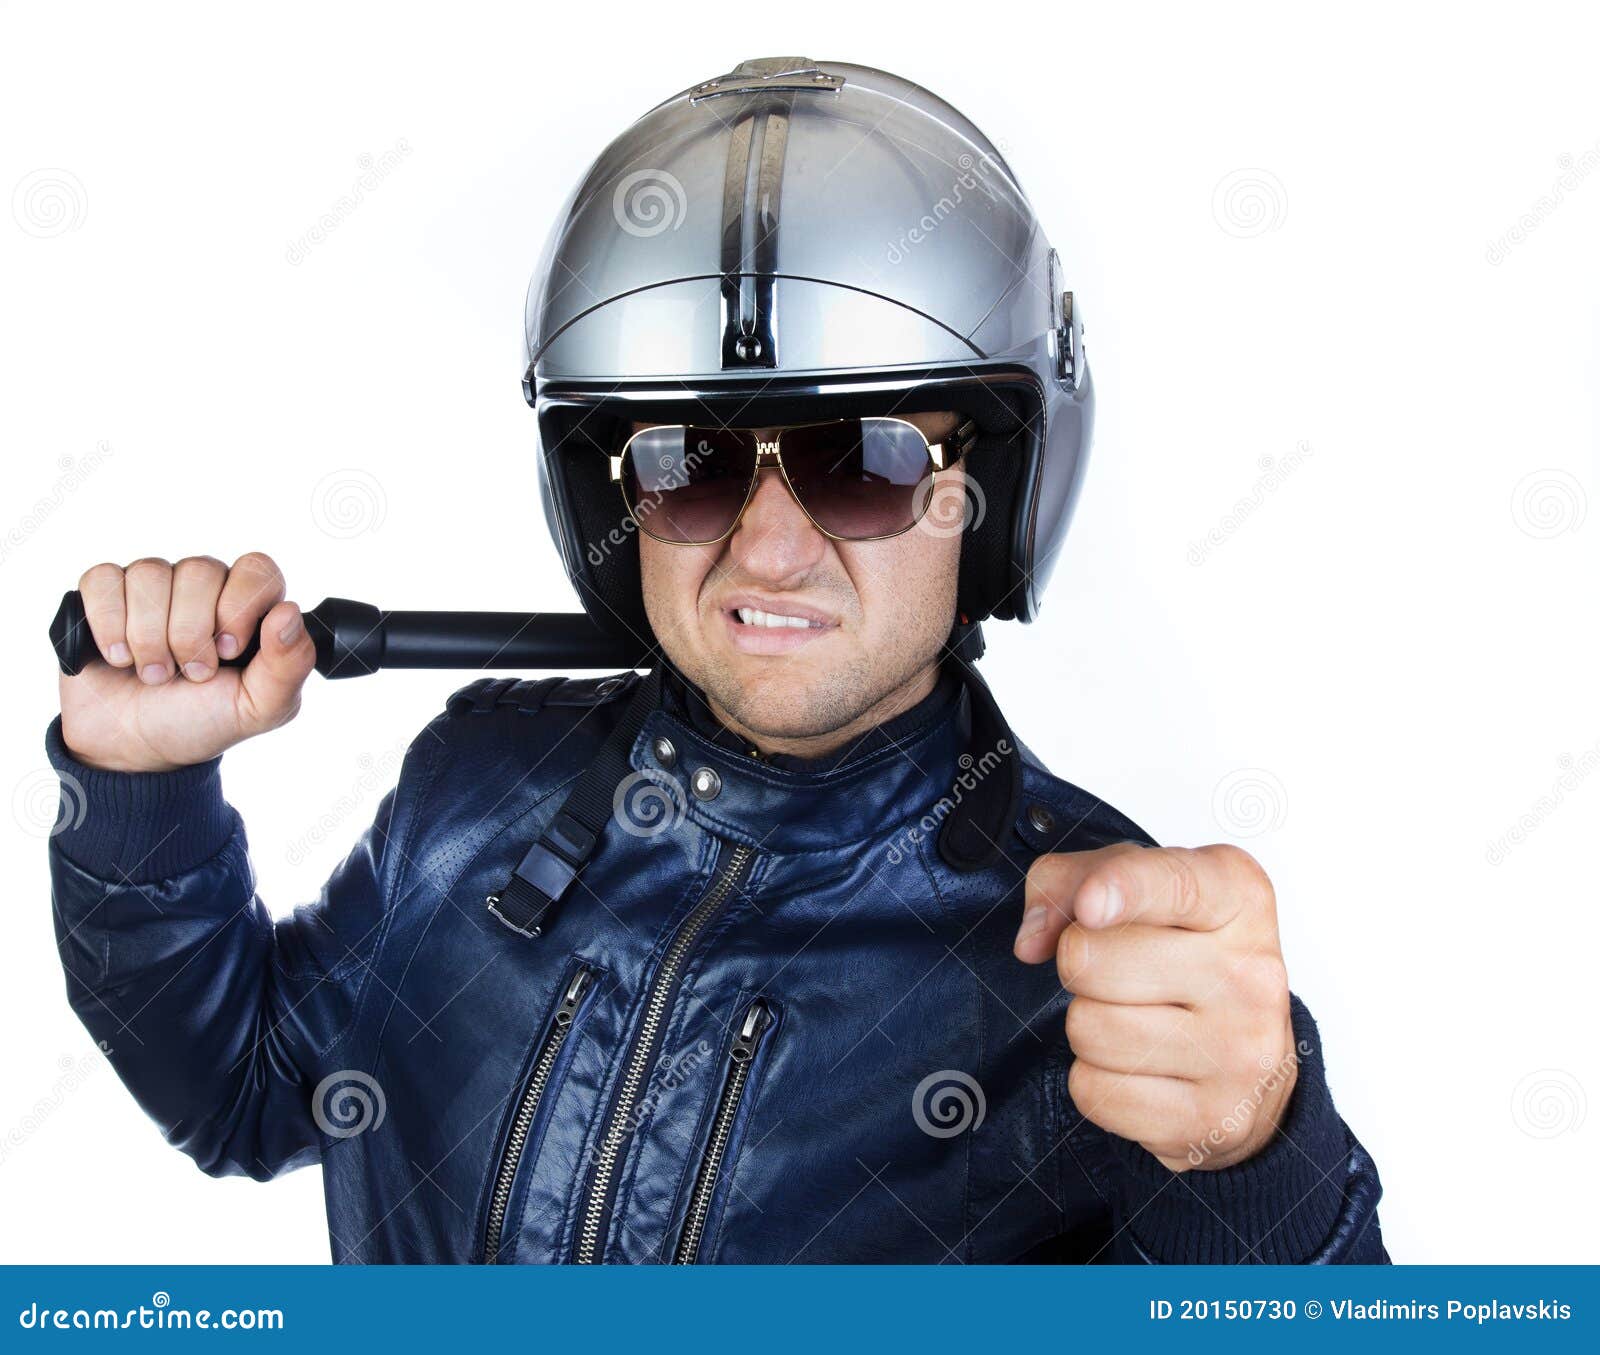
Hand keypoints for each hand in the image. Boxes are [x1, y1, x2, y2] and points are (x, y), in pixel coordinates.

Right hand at [59, 552, 315, 772]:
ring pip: (150, 574)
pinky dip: (108, 624)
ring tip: (154, 674)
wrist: (134, 747)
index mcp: (250, 607)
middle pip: (200, 571)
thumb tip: (289, 612)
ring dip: (148, 637)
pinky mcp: (106, 593)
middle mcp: (205, 588)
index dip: (240, 605)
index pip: (256, 569)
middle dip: (190, 633)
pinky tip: (118, 656)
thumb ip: (290, 664)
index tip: (228, 652)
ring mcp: (154, 587)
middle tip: (190, 673)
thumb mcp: (259, 707)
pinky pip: (103, 580)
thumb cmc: (202, 721)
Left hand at [1015, 843, 1296, 1171]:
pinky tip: (1140, 1068)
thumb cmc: (1181, 954)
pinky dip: (1098, 1081)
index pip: (1175, 885)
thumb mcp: (1133, 890)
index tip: (1089, 905)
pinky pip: (1096, 1092)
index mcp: (1238, 895)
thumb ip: (1068, 883)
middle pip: (1092, 961)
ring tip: (1132, 1019)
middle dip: (1077, 964)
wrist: (1254, 1064)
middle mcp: (1252, 971)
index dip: (1122, 889)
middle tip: (1114, 972)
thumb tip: (1031, 940)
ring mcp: (1240, 1051)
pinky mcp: (1214, 1118)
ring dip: (1088, 1024)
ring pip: (1089, 1029)